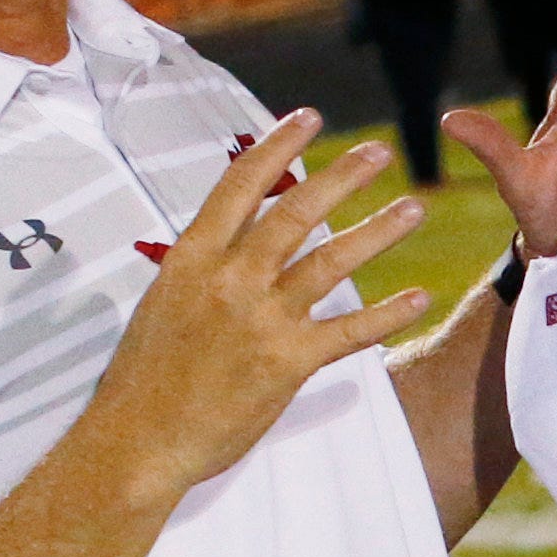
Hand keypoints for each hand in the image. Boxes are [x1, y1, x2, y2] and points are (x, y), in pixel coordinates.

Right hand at [74, 115, 431, 504]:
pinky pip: (351, 331)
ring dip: (378, 231)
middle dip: (342, 177)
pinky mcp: (287, 361)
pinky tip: (418, 297)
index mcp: (192, 258)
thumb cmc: (145, 376)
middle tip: (379, 152)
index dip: (278, 147)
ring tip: (414, 208)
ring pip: (331, 261)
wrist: (138, 438)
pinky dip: (388, 314)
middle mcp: (229, 279)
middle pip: (295, 212)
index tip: (308, 118)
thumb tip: (230, 246)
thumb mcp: (164, 303)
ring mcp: (261, 319)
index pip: (240, 185)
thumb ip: (203, 271)